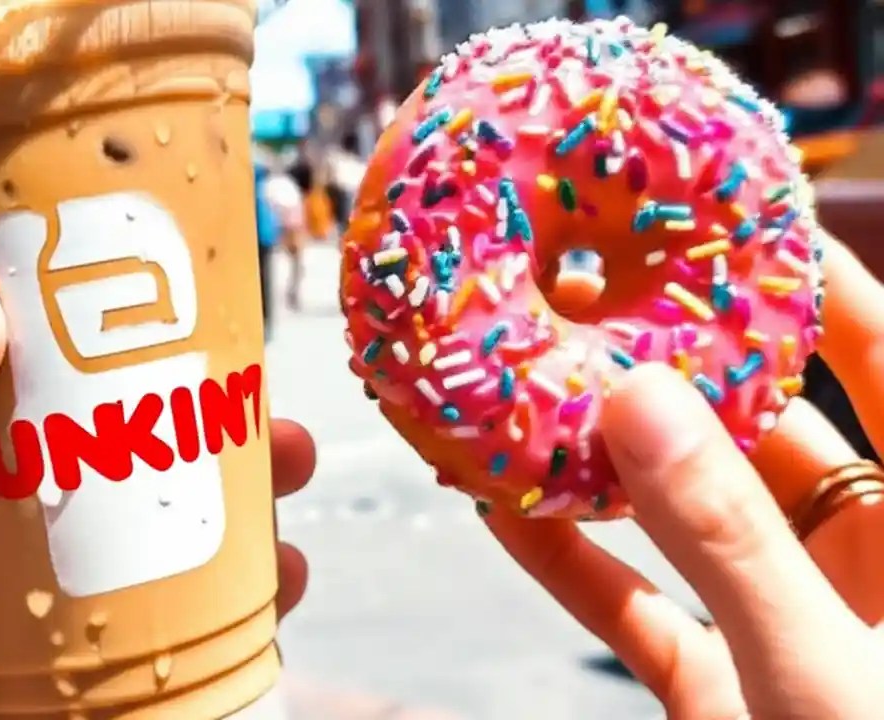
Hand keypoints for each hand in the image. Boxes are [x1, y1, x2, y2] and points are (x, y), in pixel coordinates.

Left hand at [0, 278, 314, 718]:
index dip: (67, 340)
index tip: (139, 296)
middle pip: (98, 464)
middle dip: (180, 416)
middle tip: (248, 384)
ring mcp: (40, 636)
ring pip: (153, 543)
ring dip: (231, 499)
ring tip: (285, 464)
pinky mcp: (88, 702)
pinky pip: (181, 641)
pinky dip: (242, 604)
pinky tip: (280, 581)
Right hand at [483, 234, 883, 719]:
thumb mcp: (825, 670)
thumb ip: (730, 540)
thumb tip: (637, 397)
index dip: (827, 289)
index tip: (751, 217)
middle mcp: (853, 563)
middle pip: (762, 432)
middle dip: (678, 363)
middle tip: (596, 289)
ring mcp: (777, 622)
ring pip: (682, 514)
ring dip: (604, 460)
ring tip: (527, 381)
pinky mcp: (714, 684)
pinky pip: (633, 605)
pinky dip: (568, 562)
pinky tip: (500, 510)